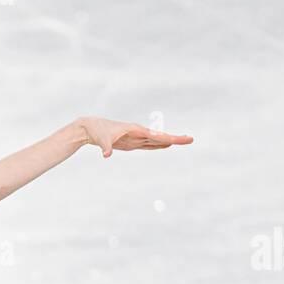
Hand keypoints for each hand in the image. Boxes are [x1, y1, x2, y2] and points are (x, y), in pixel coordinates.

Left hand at [78, 116, 192, 157]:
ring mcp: (136, 138)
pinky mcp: (132, 143)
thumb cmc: (98, 132)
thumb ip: (106, 147)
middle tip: (190, 139)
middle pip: (160, 137)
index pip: (155, 135)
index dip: (168, 138)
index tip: (180, 138)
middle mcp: (138, 133)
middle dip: (175, 138)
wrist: (92, 128)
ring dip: (169, 141)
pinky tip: (166, 145)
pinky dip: (159, 145)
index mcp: (135, 130)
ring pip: (157, 140)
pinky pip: (149, 144)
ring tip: (184, 141)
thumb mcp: (102, 140)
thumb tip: (106, 155)